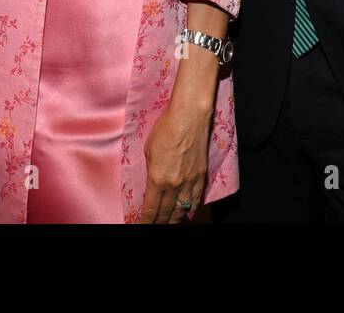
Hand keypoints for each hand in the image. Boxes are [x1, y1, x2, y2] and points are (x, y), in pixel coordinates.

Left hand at [139, 99, 210, 222]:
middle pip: (167, 212)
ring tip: (170, 223)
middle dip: (160, 222)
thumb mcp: (149, 150)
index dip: (146, 220)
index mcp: (158, 179)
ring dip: (175, 219)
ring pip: (182, 209)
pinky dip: (192, 209)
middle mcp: (174, 185)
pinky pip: (196, 199)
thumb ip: (151, 169)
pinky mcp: (201, 176)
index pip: (151, 208)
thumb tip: (153, 181)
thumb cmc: (166, 128)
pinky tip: (188, 213)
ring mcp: (190, 182)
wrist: (189, 117)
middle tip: (155, 226)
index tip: (142, 225)